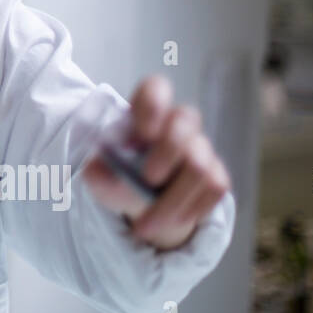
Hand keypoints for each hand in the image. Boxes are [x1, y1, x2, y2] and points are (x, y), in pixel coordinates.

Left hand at [81, 74, 231, 250]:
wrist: (142, 202)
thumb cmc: (120, 176)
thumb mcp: (101, 176)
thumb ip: (98, 172)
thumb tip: (96, 172)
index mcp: (145, 113)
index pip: (156, 88)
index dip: (153, 104)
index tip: (142, 133)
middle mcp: (177, 124)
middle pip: (186, 120)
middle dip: (167, 152)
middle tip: (147, 178)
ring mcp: (201, 148)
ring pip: (200, 166)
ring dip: (172, 201)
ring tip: (145, 224)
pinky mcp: (216, 175)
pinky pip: (215, 188)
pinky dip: (190, 210)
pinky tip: (169, 223)